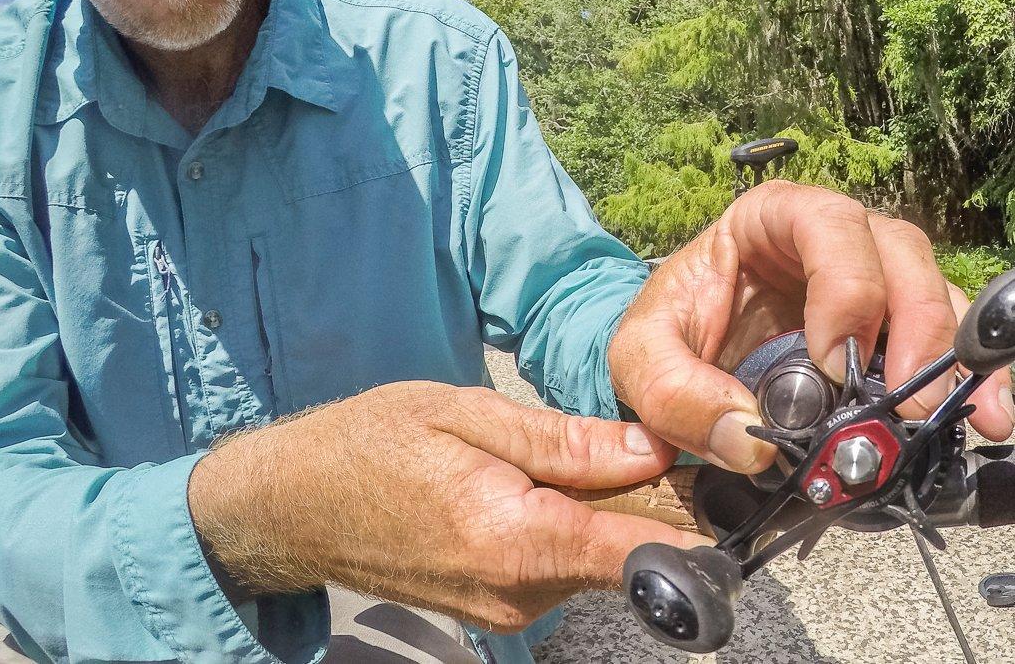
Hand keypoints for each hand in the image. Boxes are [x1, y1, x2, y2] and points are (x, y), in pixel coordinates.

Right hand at [188, 381, 706, 631]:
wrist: (299, 502)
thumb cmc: (375, 443)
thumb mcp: (466, 415)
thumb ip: (563, 440)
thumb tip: (649, 448)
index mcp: (515, 540)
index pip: (641, 554)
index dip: (696, 523)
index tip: (728, 488)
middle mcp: (520, 596)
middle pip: (625, 553)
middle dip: (644, 498)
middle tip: (630, 437)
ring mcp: (507, 611)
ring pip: (595, 558)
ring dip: (599, 509)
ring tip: (554, 454)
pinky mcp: (497, 609)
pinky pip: (561, 566)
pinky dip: (566, 525)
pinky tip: (528, 483)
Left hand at [608, 181, 1014, 474]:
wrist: (675, 355)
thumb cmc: (663, 331)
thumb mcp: (640, 355)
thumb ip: (673, 390)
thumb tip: (746, 441)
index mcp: (768, 219)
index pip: (825, 220)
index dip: (844, 282)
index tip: (832, 357)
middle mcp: (828, 239)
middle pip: (897, 252)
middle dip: (913, 323)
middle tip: (905, 398)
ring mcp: (866, 280)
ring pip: (932, 290)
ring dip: (950, 353)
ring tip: (962, 415)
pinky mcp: (887, 328)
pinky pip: (941, 336)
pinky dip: (964, 375)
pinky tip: (981, 417)